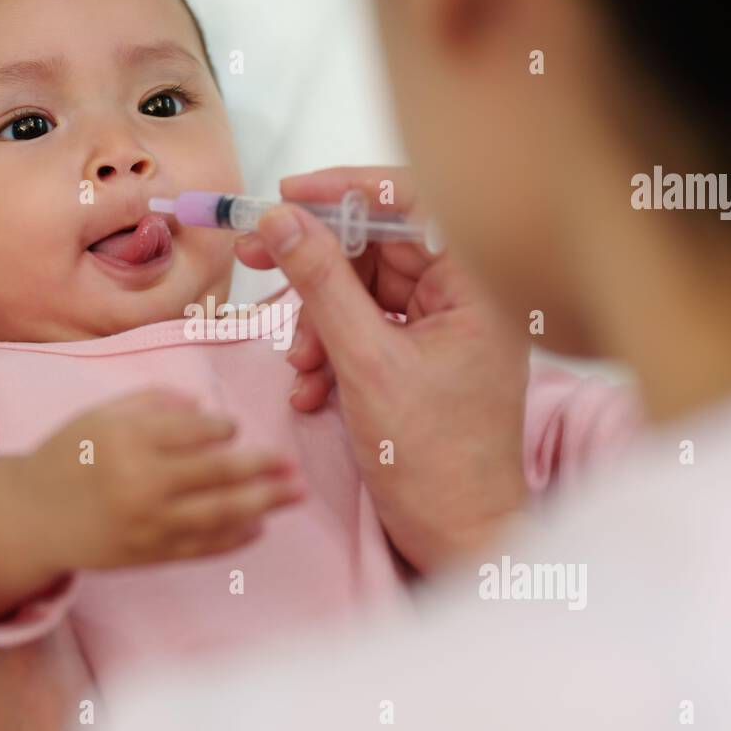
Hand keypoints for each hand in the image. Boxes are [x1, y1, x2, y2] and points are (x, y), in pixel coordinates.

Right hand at [23, 388, 303, 570]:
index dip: (222, 428)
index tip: (232, 428)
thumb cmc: (70, 456)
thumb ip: (153, 401)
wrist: (33, 517)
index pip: (196, 429)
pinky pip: (204, 545)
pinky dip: (236, 536)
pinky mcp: (150, 553)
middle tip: (291, 463)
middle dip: (263, 466)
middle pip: (218, 472)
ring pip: (220, 512)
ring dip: (265, 501)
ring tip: (296, 493)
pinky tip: (260, 525)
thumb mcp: (102, 415)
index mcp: (129, 438)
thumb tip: (205, 406)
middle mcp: (141, 480)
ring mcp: (148, 521)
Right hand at [236, 166, 528, 571]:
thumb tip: (280, 220)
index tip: (287, 196)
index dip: (346, 192)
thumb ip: (321, 286)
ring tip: (300, 365)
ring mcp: (442, 330)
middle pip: (377, 248)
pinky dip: (329, 351)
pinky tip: (311, 389)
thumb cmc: (435, 464)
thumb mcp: (366, 365)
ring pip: (361, 292)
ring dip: (317, 322)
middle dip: (315, 265)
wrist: (458, 538)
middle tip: (254, 256)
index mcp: (477, 287)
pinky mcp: (419, 359)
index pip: (412, 205)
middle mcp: (465, 299)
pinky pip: (363, 330)